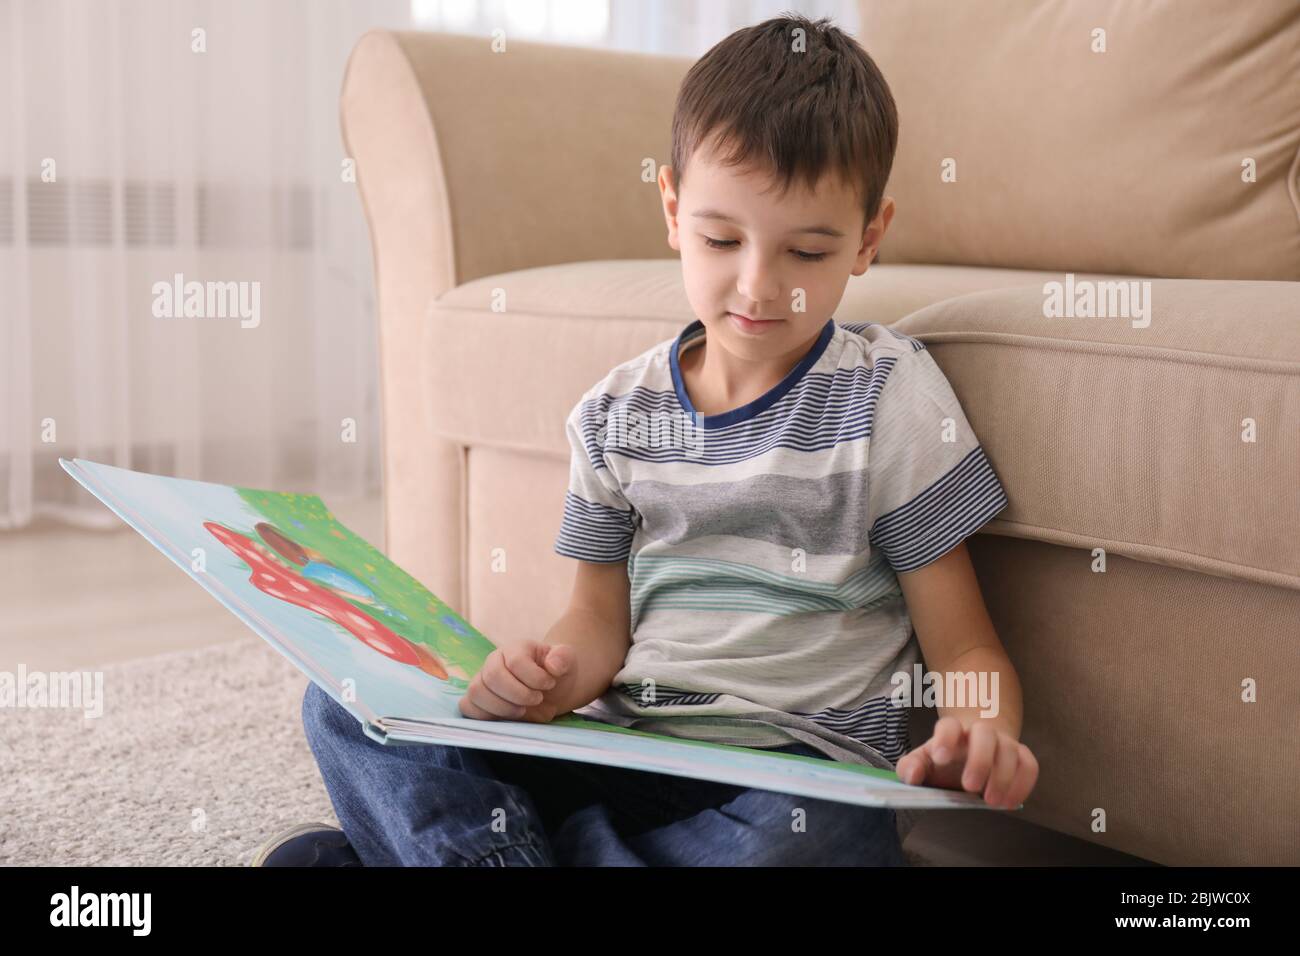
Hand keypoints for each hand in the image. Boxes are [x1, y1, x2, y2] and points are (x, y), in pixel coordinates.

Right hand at [458, 641, 575, 723]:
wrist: (550, 690)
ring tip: (523, 711)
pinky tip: (506, 718)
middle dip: (518, 695)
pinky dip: (485, 716)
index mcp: (515, 648)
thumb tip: (552, 666)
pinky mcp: (476, 699)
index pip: (515, 661)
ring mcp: (482, 680)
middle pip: (493, 677)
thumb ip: (563, 658)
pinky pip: (467, 707)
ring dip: (502, 708)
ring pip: (477, 692)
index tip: (549, 685)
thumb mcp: (567, 661)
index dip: (534, 678)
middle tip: (537, 700)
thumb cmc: (556, 673)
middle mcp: (494, 661)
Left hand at [895, 716, 1037, 809]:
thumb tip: (911, 777)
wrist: (973, 750)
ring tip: (991, 801)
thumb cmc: (945, 759)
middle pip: (985, 734)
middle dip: (980, 760)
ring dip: (1003, 777)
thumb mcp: (923, 762)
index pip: (949, 726)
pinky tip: (1010, 802)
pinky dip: (1023, 784)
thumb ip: (911, 767)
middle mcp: (979, 733)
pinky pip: (1029, 765)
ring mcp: (1003, 742)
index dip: (945, 738)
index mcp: (952, 731)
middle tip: (969, 786)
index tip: (940, 758)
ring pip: (1010, 750)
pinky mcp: (1021, 756)